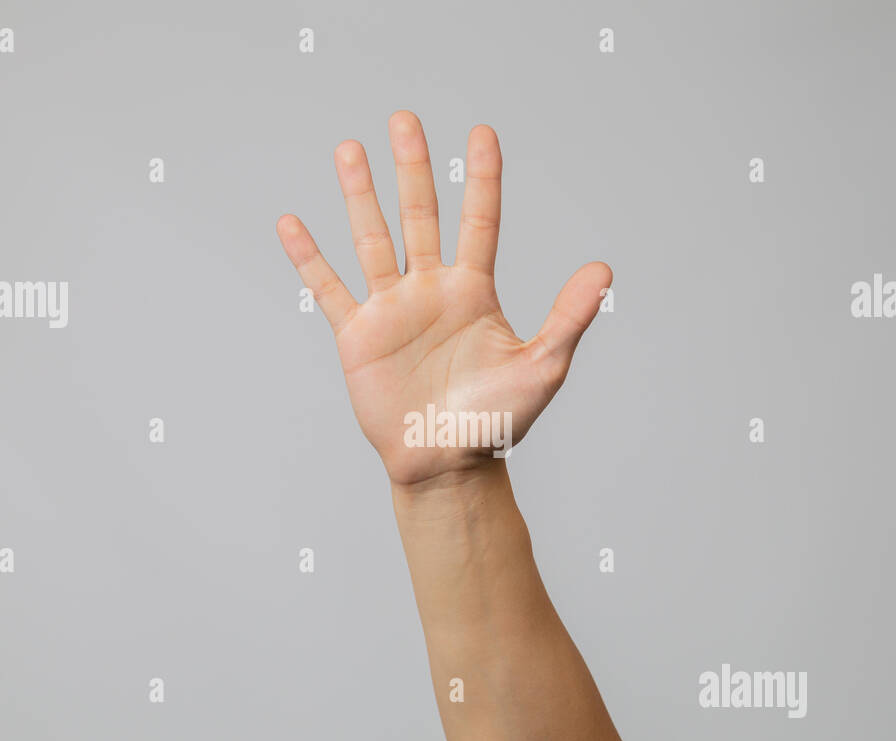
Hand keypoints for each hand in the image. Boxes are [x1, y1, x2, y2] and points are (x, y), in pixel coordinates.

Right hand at [277, 111, 610, 486]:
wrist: (446, 465)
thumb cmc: (497, 422)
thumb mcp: (541, 367)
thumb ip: (568, 318)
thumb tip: (604, 270)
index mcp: (474, 291)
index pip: (479, 221)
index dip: (481, 178)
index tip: (482, 132)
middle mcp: (431, 290)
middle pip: (420, 215)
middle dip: (413, 168)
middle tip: (405, 119)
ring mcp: (392, 309)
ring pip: (372, 239)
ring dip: (360, 195)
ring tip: (349, 149)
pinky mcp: (358, 335)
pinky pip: (328, 289)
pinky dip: (308, 258)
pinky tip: (291, 222)